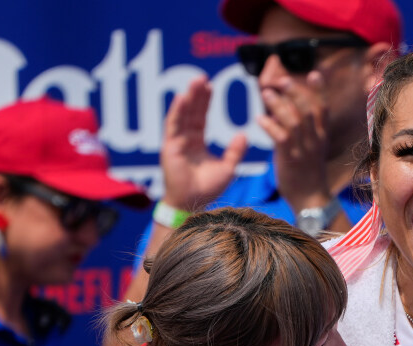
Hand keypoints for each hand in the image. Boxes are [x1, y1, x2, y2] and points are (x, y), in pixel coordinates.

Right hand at [160, 75, 246, 210]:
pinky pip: (173, 126)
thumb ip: (235, 151)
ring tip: (195, 82)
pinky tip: (181, 98)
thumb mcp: (228, 168)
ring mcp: (176, 142)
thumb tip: (243, 133)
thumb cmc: (208, 188)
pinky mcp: (170, 147)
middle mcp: (185, 139)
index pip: (201, 117)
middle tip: (202, 77)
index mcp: (197, 142)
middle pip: (192, 112)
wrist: (193, 202)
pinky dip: (177, 111)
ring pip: (182, 115)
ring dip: (188, 98)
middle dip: (197, 95)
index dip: (205, 102)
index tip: (211, 86)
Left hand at [257, 72, 332, 212]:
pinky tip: (259, 119)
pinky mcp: (290, 159)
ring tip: (266, 93)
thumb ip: (301, 130)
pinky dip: (269, 126)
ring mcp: (304, 150)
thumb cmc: (308, 173)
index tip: (314, 74)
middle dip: (296, 93)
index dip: (320, 90)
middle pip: (309, 110)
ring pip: (294, 121)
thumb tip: (284, 112)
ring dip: (279, 105)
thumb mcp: (311, 148)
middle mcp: (315, 140)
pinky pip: (280, 138)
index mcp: (322, 136)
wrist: (310, 199)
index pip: (324, 108)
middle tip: (283, 79)